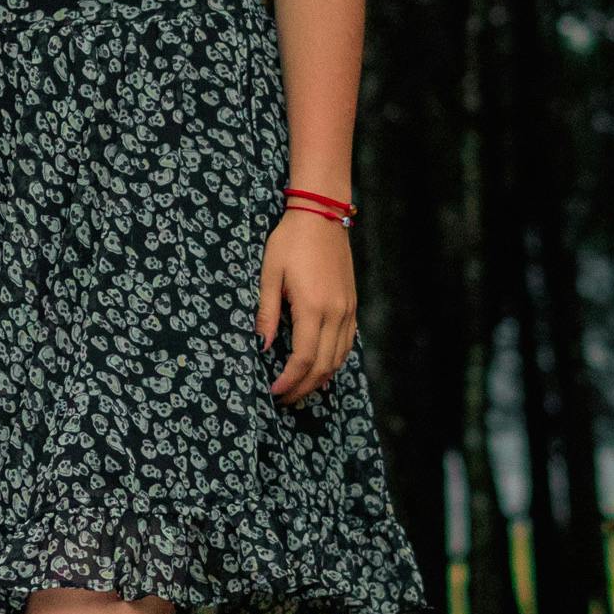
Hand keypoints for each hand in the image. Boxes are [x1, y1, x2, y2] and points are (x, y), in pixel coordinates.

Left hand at [260, 210, 356, 398]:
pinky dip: (333, 361)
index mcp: (313, 307)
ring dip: (320, 379)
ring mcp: (347, 310)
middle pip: (323, 365)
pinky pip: (346, 343)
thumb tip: (261, 346)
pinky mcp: (352, 305)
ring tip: (299, 389)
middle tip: (284, 398)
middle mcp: (336, 313)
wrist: (321, 215)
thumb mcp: (270, 275)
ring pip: (339, 358)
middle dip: (303, 387)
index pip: (303, 358)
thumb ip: (267, 313)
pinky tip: (319, 367)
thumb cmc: (290, 242)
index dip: (289, 380)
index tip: (274, 391)